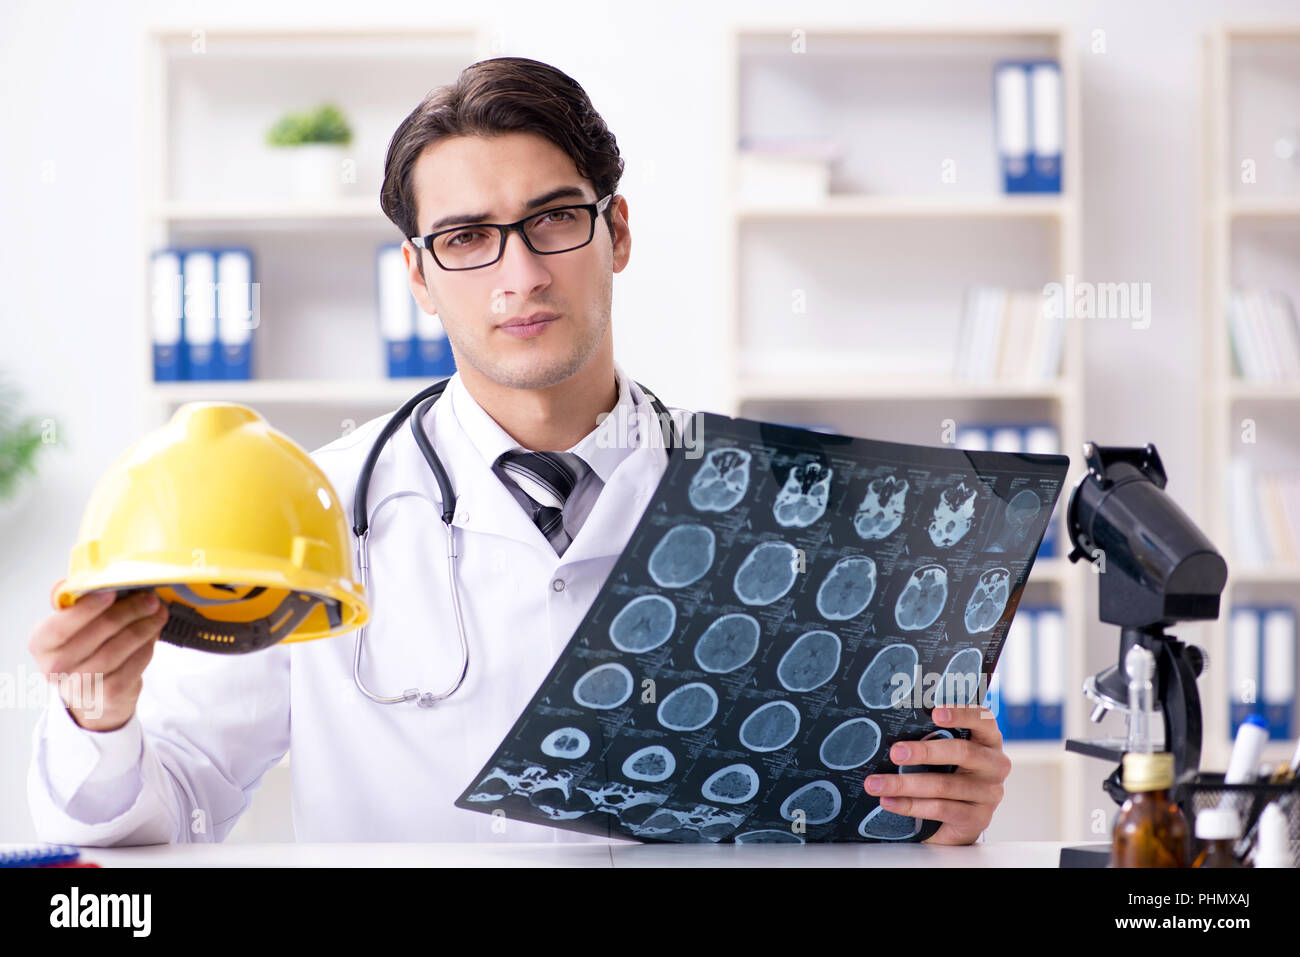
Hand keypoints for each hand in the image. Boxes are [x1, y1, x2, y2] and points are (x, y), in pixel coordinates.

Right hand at [28, 581, 168, 731]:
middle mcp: (56, 666)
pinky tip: (153, 635)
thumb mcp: (69, 627)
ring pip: (120, 648)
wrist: (90, 697)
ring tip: (158, 614)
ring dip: (144, 627)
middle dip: (130, 611)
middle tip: (149, 599)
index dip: (88, 607)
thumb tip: (82, 577)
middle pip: (99, 632)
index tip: (112, 591)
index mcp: (42, 643)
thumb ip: (74, 602)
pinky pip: (134, 665)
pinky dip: (147, 647)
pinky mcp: (108, 695)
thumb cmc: (82, 652)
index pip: (61, 625)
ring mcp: (81, 685)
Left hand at [862, 705, 1010, 845]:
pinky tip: (888, 801)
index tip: (935, 713)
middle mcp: (994, 765)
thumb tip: (891, 726)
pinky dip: (910, 805)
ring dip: (905, 784)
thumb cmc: (949, 773)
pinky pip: (940, 809)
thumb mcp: (945, 752)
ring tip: (876, 783)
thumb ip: (931, 736)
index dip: (961, 714)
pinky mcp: (978, 819)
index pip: (982, 719)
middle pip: (962, 752)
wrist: (959, 820)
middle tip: (895, 752)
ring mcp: (989, 794)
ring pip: (944, 785)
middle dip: (924, 752)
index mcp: (988, 739)